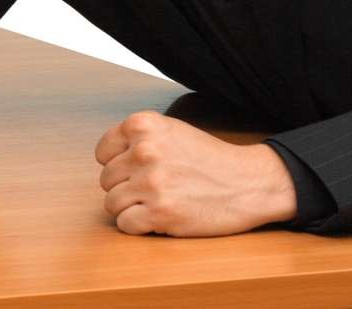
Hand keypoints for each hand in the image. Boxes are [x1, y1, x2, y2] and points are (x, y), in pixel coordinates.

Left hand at [94, 110, 296, 235]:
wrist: (248, 183)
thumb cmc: (208, 158)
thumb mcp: (170, 130)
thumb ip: (136, 138)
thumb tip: (104, 158)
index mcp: (143, 125)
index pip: (103, 152)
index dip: (118, 165)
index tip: (138, 171)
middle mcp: (144, 151)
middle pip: (106, 180)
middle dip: (126, 187)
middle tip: (155, 189)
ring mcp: (151, 183)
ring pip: (111, 203)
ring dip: (131, 208)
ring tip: (157, 203)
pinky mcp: (160, 213)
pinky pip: (125, 224)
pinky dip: (138, 226)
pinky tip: (159, 218)